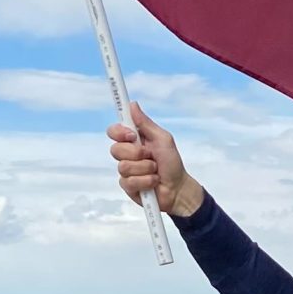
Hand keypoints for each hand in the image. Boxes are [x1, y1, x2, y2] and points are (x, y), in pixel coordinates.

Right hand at [109, 101, 201, 219]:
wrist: (178, 188)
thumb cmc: (172, 163)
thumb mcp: (163, 139)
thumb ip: (146, 123)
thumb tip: (132, 104)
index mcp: (134, 140)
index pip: (114, 131)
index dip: (119, 132)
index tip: (132, 136)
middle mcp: (128, 154)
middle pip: (115, 149)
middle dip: (136, 154)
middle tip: (150, 156)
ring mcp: (127, 171)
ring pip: (123, 166)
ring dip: (144, 169)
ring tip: (155, 171)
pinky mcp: (128, 186)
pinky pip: (128, 182)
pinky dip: (145, 181)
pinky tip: (153, 182)